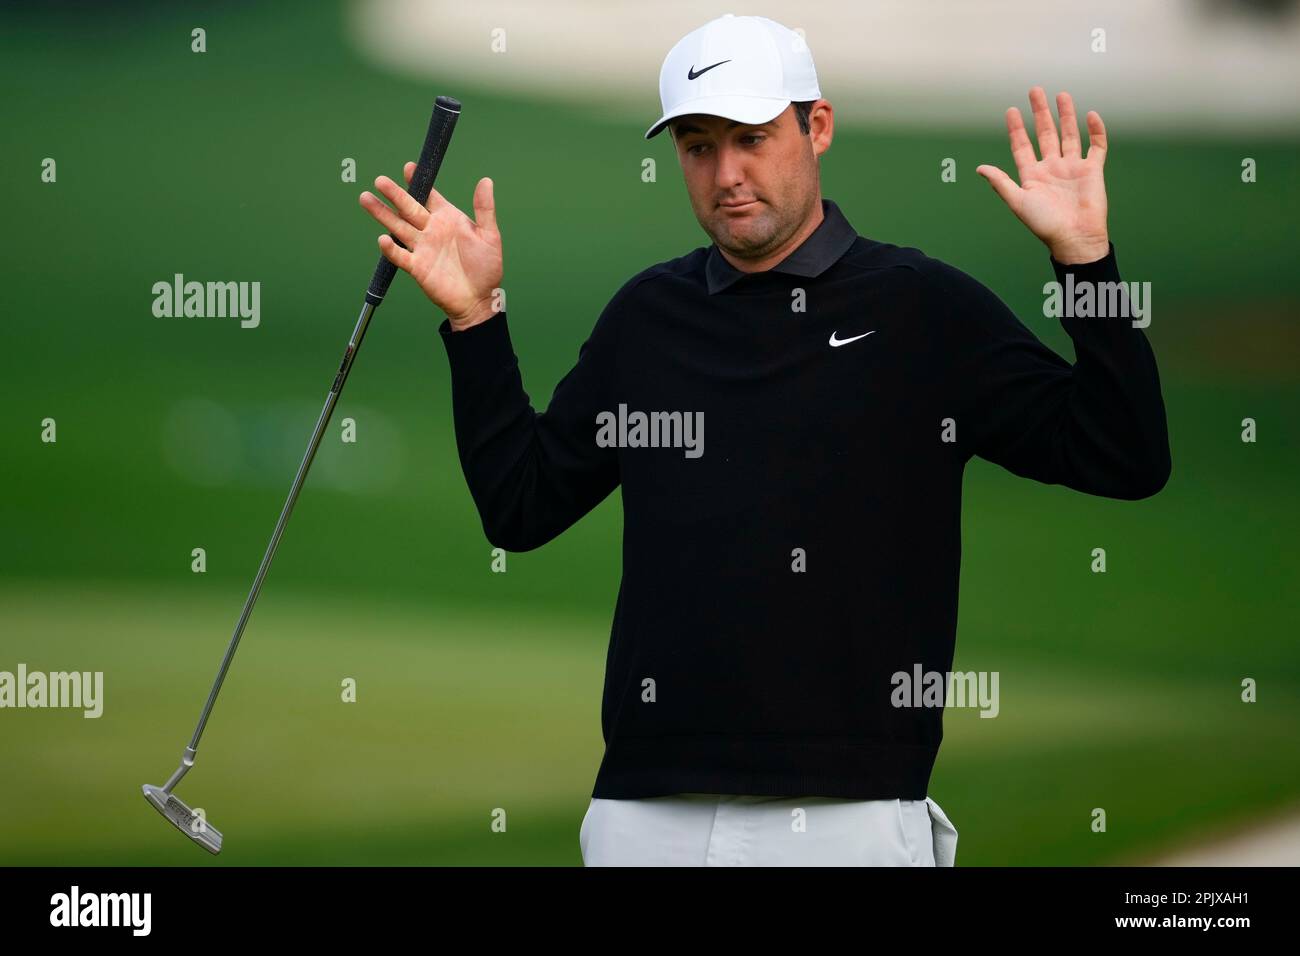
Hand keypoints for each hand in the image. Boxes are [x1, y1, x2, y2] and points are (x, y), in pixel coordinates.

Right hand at [359, 164, 502, 328]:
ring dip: (382, 214)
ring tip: (366, 198)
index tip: (409, 167)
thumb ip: (485, 209)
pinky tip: (383, 239)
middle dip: (394, 194)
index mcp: (448, 219)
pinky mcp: (417, 267)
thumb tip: (486, 180)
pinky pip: (400, 256)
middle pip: (408, 208)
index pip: (429, 196)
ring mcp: (422, 248)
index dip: (419, 182)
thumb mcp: (489, 235)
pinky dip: (391, 249)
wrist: (479, 299)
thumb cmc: (486, 267)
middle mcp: (431, 230)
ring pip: (398, 227)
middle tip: (380, 181)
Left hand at [976, 87, 1109, 264]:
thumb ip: (1000, 183)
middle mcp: (1052, 168)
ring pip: (1069, 135)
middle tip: (1035, 91)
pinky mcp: (1092, 170)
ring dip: (1066, 115)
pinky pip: (1096, 146)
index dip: (1016, 129)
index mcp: (1032, 176)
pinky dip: (1095, 130)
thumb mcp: (1017, 202)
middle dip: (1040, 113)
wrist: (1074, 237)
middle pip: (1045, 134)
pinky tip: (1090, 115)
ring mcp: (1073, 168)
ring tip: (1061, 95)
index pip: (1022, 146)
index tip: (1011, 110)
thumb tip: (979, 168)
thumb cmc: (1044, 224)